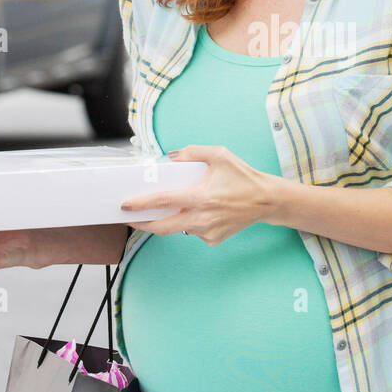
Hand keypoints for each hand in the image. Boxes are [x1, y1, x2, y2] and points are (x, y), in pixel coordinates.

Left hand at [119, 145, 278, 245]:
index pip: (163, 202)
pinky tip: (202, 211)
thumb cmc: (243, 177)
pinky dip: (190, 222)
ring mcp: (208, 232)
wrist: (266, 200)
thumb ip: (193, 152)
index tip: (125, 205)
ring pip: (178, 229)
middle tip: (131, 218)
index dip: (141, 205)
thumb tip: (172, 158)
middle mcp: (202, 218)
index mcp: (201, 197)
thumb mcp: (220, 155)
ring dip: (169, 220)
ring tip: (170, 208)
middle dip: (142, 224)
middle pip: (162, 228)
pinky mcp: (213, 239)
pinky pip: (193, 231)